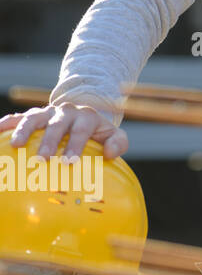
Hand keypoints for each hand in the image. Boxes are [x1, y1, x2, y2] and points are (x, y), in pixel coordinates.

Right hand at [0, 104, 126, 159]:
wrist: (81, 116)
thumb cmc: (96, 132)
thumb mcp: (112, 134)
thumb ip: (118, 143)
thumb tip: (110, 154)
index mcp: (86, 117)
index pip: (81, 129)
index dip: (75, 144)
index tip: (69, 162)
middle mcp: (65, 112)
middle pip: (56, 124)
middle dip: (49, 141)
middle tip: (42, 159)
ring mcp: (46, 112)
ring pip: (33, 117)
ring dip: (24, 130)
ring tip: (16, 145)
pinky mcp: (31, 116)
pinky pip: (15, 118)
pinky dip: (5, 124)